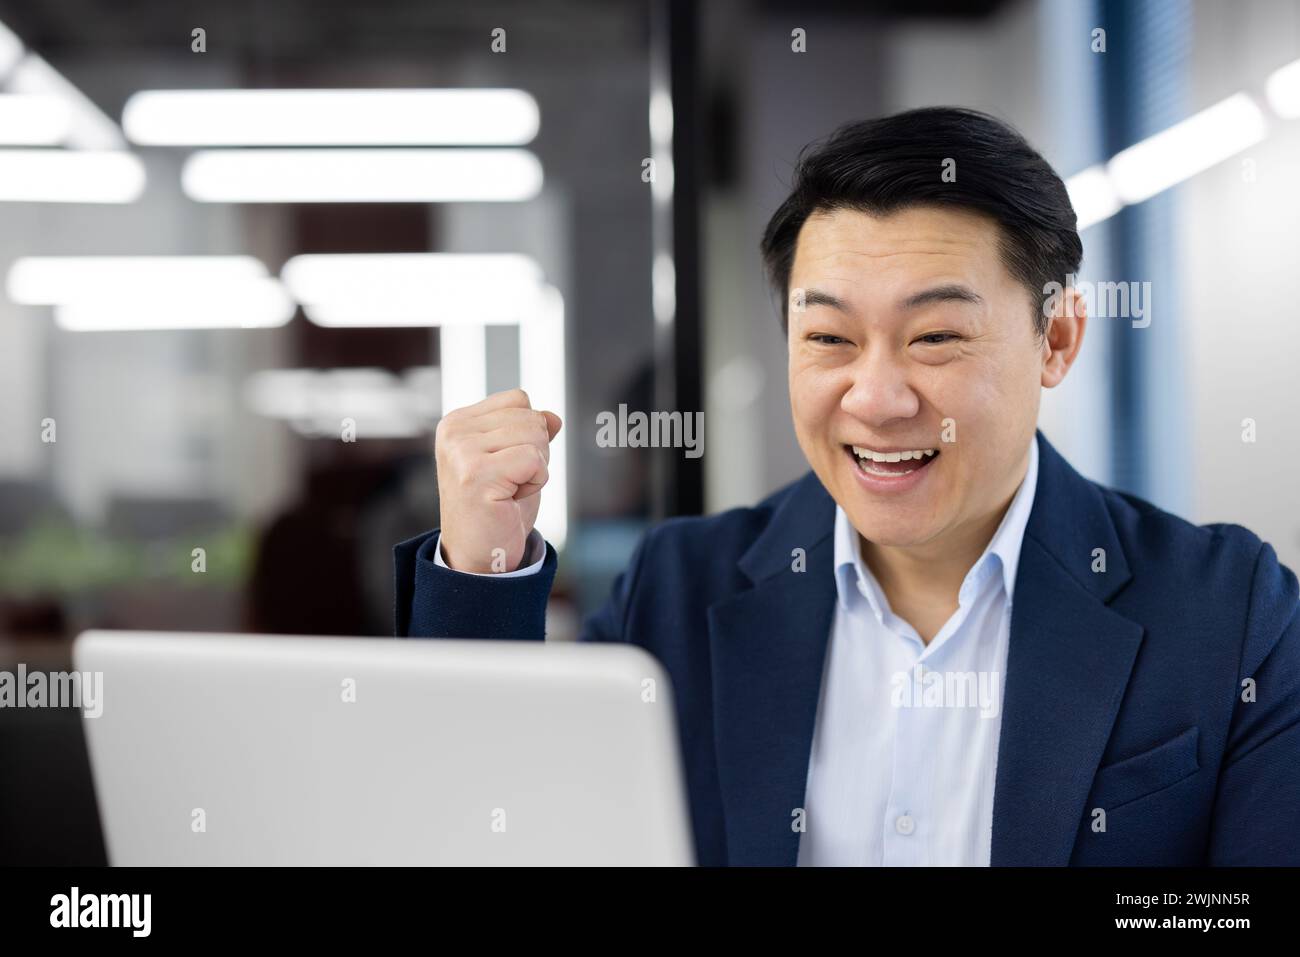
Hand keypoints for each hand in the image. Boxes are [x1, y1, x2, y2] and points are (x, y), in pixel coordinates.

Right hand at [434, 388, 562, 573]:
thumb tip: (553, 417)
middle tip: (510, 482)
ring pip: (535, 435)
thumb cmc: (497, 508)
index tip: (507, 464)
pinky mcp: (476, 475)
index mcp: (458, 422)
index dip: (528, 433)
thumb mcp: (515, 461)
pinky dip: (536, 482)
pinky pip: (534, 460)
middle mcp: (454, 432)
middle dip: (535, 453)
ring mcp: (462, 452)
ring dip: (535, 469)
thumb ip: (530, 433)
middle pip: (530, 417)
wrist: (480, 554)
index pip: (518, 399)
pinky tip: (511, 499)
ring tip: (509, 491)